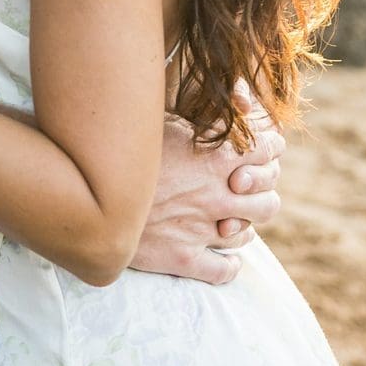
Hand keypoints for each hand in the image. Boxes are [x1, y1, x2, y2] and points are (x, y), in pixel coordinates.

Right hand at [131, 83, 284, 285]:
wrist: (93, 190)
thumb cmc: (129, 145)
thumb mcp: (166, 118)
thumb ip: (206, 114)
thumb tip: (239, 96)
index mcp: (215, 156)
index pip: (268, 151)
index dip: (273, 147)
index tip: (267, 146)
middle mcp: (217, 195)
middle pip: (268, 199)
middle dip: (264, 192)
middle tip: (249, 186)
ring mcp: (202, 230)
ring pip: (248, 235)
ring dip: (246, 225)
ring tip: (234, 218)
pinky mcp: (185, 259)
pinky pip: (224, 270)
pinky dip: (229, 264)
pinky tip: (222, 254)